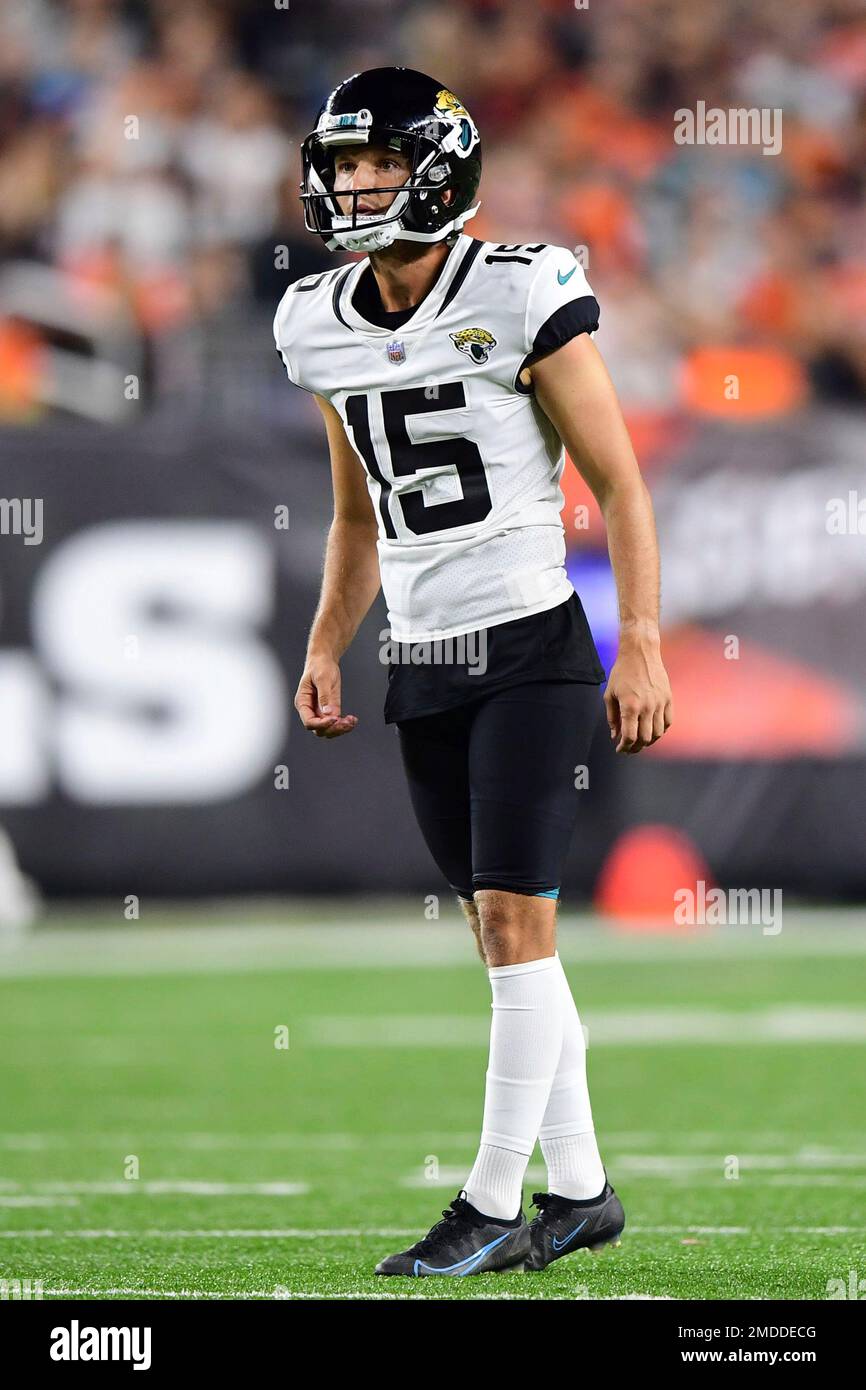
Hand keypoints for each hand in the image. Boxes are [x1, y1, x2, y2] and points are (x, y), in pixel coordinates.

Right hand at [294, 653, 358, 738]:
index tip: (335, 718)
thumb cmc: (319, 666)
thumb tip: (327, 713)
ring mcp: (321, 711)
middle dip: (333, 728)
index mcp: (303, 703)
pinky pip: (336, 723)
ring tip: (351, 721)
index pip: (309, 722)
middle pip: (319, 730)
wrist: (324, 660)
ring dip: (340, 729)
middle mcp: (311, 710)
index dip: (321, 724)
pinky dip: (345, 724)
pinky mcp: (331, 709)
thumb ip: (324, 696)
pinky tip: (353, 720)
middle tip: (346, 722)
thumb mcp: (321, 678)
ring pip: (328, 730)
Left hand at [604, 635, 671, 754]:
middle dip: (636, 748)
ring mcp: (660, 703)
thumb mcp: (609, 694)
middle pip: (645, 739)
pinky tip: (653, 730)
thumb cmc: (621, 672)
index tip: (620, 749)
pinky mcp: (668, 698)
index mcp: (630, 707)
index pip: (630, 737)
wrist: (640, 652)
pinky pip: (668, 721)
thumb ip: (612, 717)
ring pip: (658, 733)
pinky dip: (661, 730)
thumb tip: (615, 736)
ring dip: (649, 741)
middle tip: (629, 748)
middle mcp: (647, 707)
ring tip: (641, 741)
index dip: (624, 747)